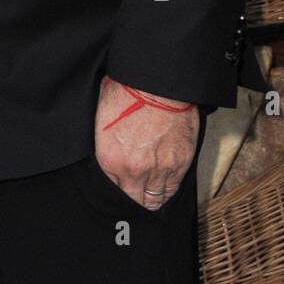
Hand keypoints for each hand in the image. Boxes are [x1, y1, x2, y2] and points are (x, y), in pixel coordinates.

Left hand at [94, 77, 198, 209]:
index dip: (117, 187)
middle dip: (134, 199)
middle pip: (134, 200)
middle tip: (136, 195)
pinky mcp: (180, 163)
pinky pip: (173, 188)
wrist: (156, 83)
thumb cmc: (126, 93)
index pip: (112, 189)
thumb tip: (112, 156)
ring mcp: (159, 169)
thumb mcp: (102, 119)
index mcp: (110, 159)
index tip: (121, 186)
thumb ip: (107, 146)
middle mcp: (134, 170)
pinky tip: (164, 187)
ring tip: (151, 194)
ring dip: (152, 197)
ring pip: (156, 199)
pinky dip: (168, 189)